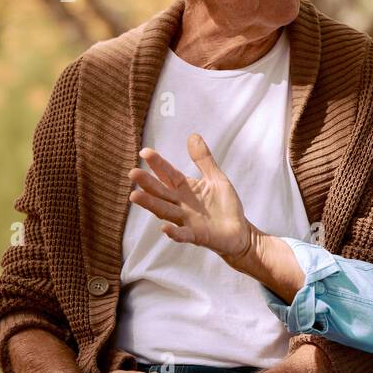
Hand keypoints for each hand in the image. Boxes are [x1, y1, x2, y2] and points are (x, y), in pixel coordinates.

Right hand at [128, 133, 258, 258]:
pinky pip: (182, 235)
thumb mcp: (216, 178)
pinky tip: (164, 228)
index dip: (158, 164)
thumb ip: (203, 159)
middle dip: (147, 183)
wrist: (239, 231)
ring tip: (134, 196)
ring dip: (150, 205)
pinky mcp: (197, 236)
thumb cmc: (225, 205)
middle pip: (161, 192)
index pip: (168, 174)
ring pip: (165, 211)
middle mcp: (181, 204)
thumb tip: (192, 135)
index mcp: (185, 189)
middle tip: (132, 173)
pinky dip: (173, 232)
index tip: (145, 152)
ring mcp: (187, 220)